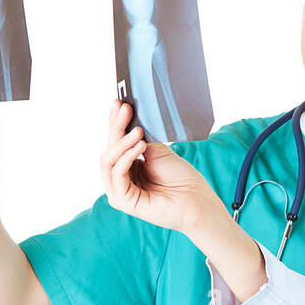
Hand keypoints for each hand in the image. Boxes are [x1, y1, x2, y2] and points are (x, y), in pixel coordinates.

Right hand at [102, 100, 219, 231]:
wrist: (196, 199)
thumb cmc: (180, 177)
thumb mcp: (157, 151)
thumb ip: (138, 139)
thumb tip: (126, 118)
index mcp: (127, 167)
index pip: (115, 143)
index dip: (115, 122)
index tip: (119, 103)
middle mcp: (120, 179)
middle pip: (109, 150)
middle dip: (116, 127)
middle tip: (125, 109)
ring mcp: (119, 191)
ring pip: (108, 161)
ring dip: (122, 143)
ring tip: (138, 132)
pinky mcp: (123, 201)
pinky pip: (117, 174)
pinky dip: (127, 157)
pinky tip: (140, 146)